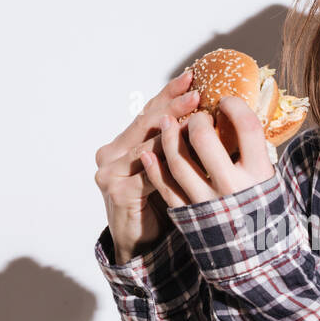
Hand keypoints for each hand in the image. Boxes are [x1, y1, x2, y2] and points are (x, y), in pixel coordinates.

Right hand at [93, 69, 201, 262]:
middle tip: (196, 93)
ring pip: (147, 146)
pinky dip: (168, 163)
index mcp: (122, 144)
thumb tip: (209, 118)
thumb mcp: (166, 169)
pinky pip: (148, 174)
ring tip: (196, 118)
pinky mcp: (117, 191)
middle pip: (146, 124)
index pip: (147, 113)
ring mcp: (110, 173)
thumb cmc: (156, 204)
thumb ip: (174, 146)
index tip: (191, 78)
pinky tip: (186, 152)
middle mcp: (110, 154)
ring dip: (173, 130)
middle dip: (173, 106)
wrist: (138, 243)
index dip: (168, 94)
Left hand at [141, 95, 274, 207]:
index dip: (235, 107)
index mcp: (259, 175)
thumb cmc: (260, 211)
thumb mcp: (267, 181)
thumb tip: (240, 117)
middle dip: (195, 120)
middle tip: (194, 115)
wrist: (253, 254)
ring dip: (168, 137)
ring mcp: (208, 202)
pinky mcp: (189, 216)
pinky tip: (148, 154)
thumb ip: (253, 154)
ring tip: (165, 122)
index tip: (226, 101)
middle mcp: (233, 187)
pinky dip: (154, 168)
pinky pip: (166, 188)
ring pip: (178, 162)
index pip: (247, 126)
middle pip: (204, 139)